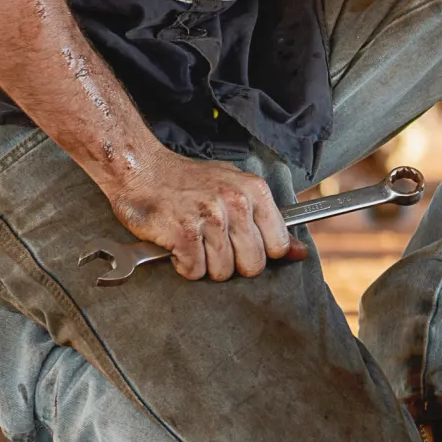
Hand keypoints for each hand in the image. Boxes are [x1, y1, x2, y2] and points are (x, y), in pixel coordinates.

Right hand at [105, 143, 296, 280]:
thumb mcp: (235, 188)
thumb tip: (299, 253)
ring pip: (223, 272)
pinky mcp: (184, 233)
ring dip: (205, 264)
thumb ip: (268, 220)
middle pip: (253, 265)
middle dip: (233, 263)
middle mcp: (237, 203)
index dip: (260, 253)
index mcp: (255, 192)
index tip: (243, 247)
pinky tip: (177, 245)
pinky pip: (195, 271)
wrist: (141, 169)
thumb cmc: (187, 181)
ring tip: (194, 241)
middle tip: (213, 245)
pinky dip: (183, 265)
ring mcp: (211, 218)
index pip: (278, 245)